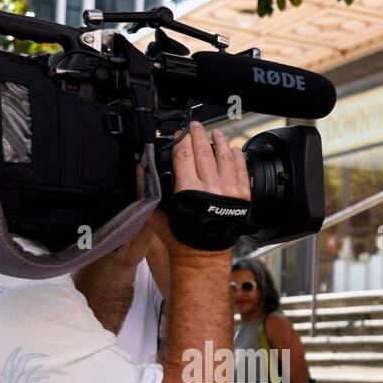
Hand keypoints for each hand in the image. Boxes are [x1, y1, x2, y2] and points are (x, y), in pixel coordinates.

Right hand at [150, 122, 249, 255]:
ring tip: (217, 133)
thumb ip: (149, 191)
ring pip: (225, 157)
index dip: (181, 140)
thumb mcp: (158, 215)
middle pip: (204, 151)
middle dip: (199, 134)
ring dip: (220, 142)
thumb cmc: (182, 239)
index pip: (184, 155)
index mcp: (188, 190)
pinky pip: (242, 171)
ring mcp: (229, 191)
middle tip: (195, 125)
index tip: (180, 133)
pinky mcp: (242, 197)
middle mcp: (210, 188)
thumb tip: (141, 169)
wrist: (203, 256)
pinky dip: (238, 158)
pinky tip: (235, 150)